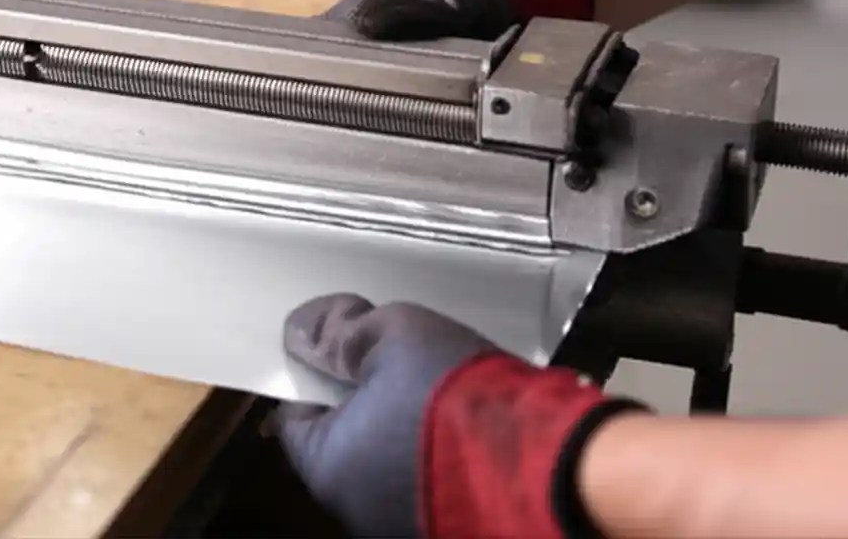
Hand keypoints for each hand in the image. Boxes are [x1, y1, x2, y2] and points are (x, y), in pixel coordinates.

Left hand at [276, 294, 643, 537]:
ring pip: (395, 460)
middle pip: (349, 440)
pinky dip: (446, 451)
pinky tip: (472, 423)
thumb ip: (341, 331)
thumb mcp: (393, 336)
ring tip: (444, 388)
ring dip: (410, 426)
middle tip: (396, 360)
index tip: (335, 348)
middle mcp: (361, 509)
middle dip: (367, 399)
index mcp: (331, 469)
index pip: (297, 417)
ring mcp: (409, 522)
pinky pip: (437, 477)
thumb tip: (304, 329)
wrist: (550, 462)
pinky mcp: (457, 524)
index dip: (315, 374)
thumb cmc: (459, 400)